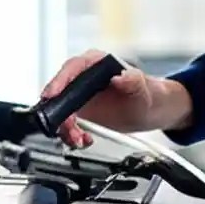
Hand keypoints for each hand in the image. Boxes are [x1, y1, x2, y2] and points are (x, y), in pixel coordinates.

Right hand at [39, 49, 192, 147]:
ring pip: (60, 111)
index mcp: (96, 63)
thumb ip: (134, 80)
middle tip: (70, 128)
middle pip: (60, 92)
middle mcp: (83, 79)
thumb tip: (121, 76)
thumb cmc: (148, 93)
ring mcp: (79, 97)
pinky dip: (71, 135)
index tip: (52, 95)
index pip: (72, 68)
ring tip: (80, 139)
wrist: (153, 110)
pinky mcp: (80, 114)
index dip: (59, 81)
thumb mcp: (143, 87)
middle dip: (60, 113)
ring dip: (65, 128)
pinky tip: (84, 140)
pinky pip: (66, 124)